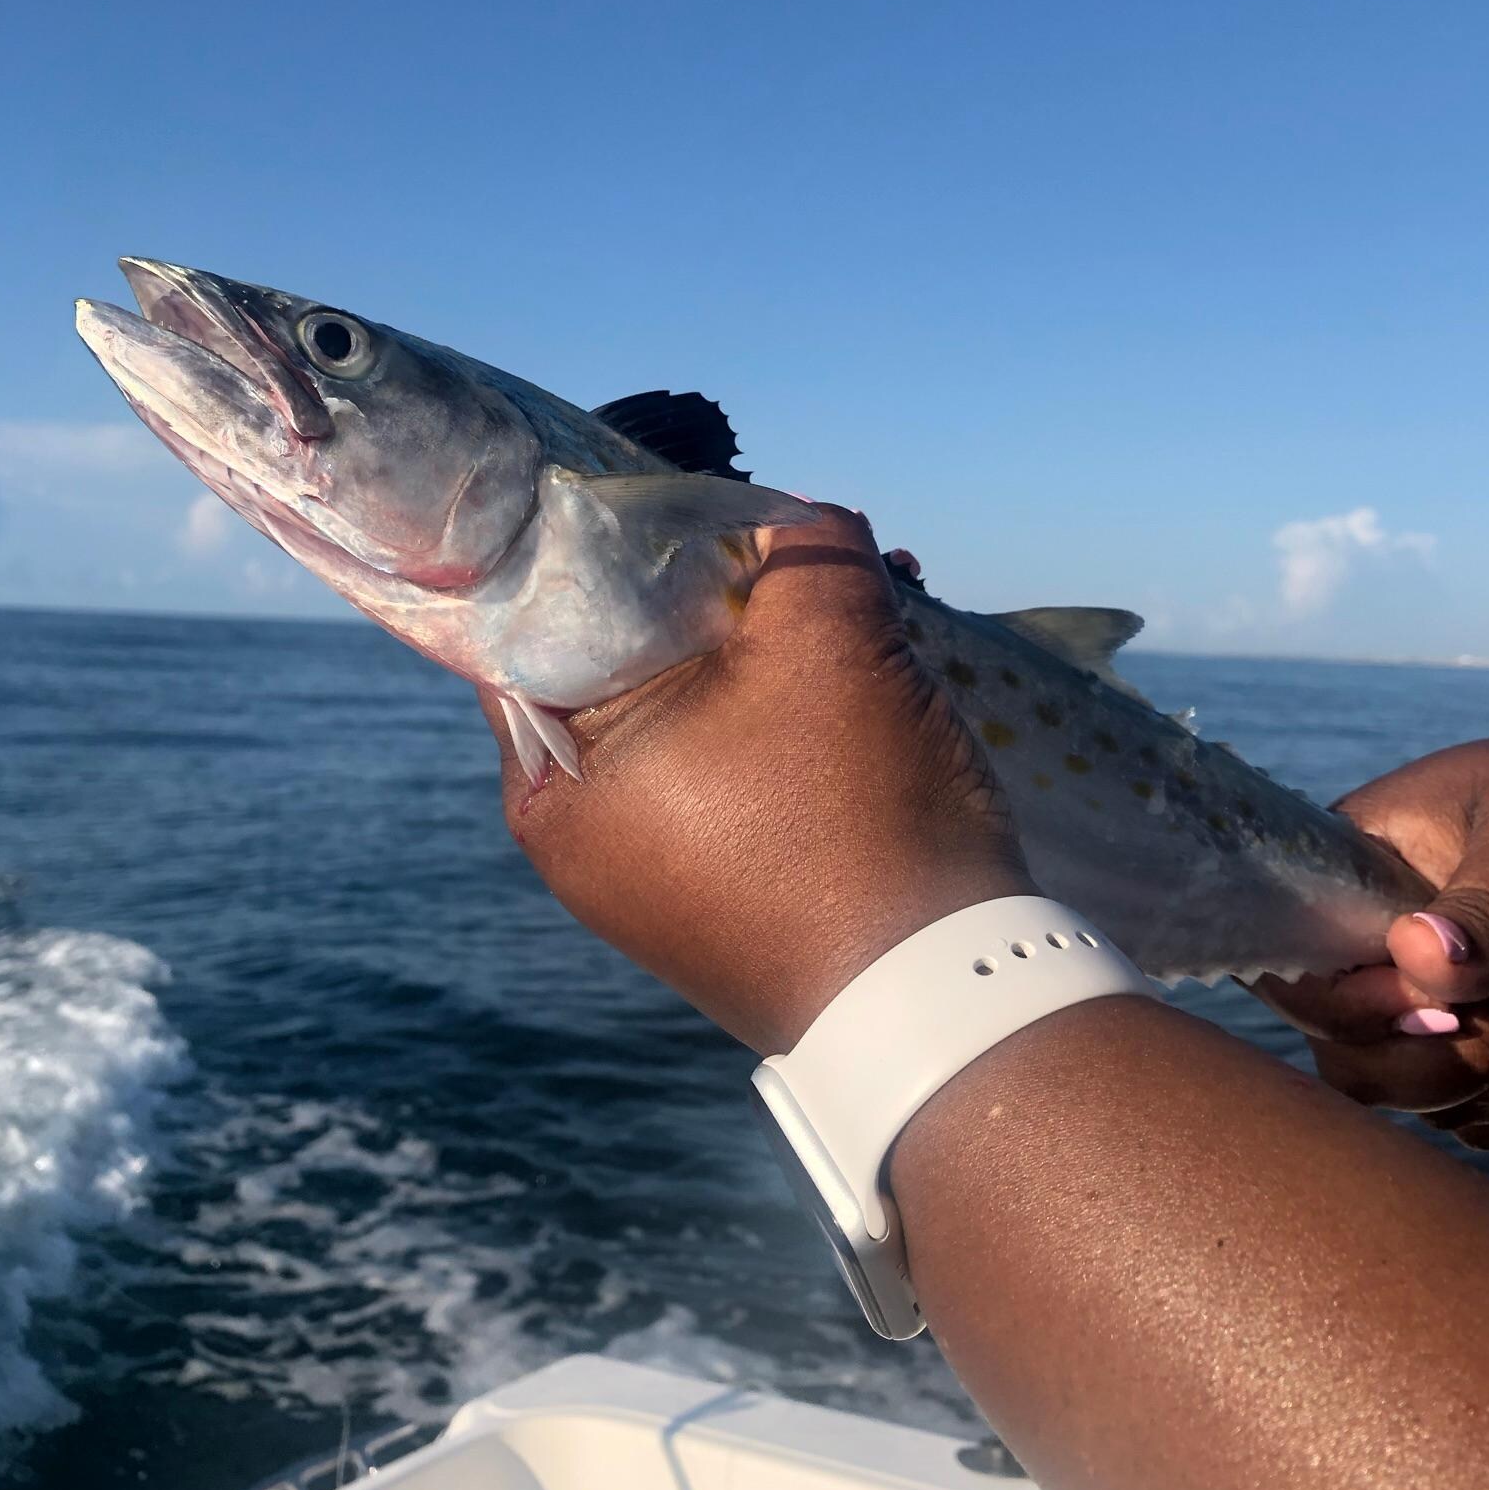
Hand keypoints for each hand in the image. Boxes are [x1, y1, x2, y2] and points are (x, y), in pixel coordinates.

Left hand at [480, 506, 1030, 1050]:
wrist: (946, 1001)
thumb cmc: (852, 818)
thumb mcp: (829, 644)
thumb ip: (804, 546)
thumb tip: (801, 517)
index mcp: (557, 778)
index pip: (542, 615)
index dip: (610, 536)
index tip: (678, 488)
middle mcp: (584, 833)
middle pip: (629, 659)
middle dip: (719, 589)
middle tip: (796, 548)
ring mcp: (655, 873)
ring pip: (698, 711)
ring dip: (773, 649)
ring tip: (868, 600)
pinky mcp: (725, 893)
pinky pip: (739, 770)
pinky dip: (792, 716)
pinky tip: (872, 675)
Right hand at [1253, 738, 1488, 1147]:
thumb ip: (1477, 907)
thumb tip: (1420, 958)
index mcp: (1345, 880)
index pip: (1292, 970)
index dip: (1347, 1008)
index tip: (1440, 1006)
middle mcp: (1363, 949)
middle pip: (1342, 1052)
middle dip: (1420, 1064)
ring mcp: (1413, 1001)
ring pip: (1402, 1090)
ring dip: (1470, 1087)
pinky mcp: (1464, 1040)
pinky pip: (1463, 1114)